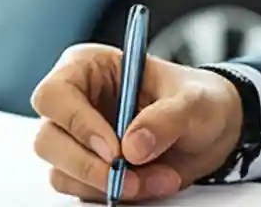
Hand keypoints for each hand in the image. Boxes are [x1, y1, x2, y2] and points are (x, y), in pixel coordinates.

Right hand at [30, 44, 242, 202]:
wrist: (212, 132)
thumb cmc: (199, 101)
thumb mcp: (195, 102)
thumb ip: (167, 117)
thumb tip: (133, 146)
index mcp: (90, 67)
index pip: (54, 94)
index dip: (77, 123)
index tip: (114, 149)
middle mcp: (75, 102)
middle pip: (48, 139)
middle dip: (89, 166)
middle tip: (130, 176)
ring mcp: (78, 139)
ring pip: (60, 171)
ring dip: (105, 185)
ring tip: (154, 180)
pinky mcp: (87, 169)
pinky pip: (81, 190)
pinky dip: (114, 195)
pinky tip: (149, 184)